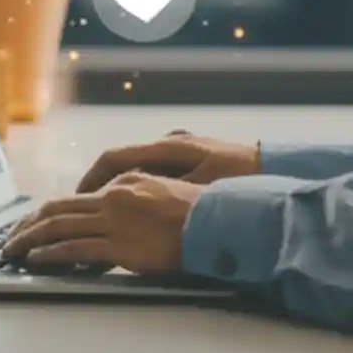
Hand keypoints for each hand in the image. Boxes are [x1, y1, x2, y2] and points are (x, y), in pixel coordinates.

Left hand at [2, 172, 202, 274]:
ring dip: (30, 239)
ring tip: (14, 250)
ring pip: (58, 227)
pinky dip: (50, 253)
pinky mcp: (118, 244)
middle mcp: (114, 196)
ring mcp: (114, 220)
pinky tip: (37, 258)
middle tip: (14, 236)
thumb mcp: (168, 190)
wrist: (217, 222)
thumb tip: (123, 201)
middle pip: (58, 208)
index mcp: (126, 182)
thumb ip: (141, 192)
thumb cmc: (201, 210)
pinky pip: (73, 248)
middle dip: (30, 223)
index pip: (79, 196)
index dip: (53, 210)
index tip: (39, 222)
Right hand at [74, 130, 258, 193]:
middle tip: (86, 208)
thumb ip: (163, 191)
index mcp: (168, 147)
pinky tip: (141, 204)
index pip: (113, 158)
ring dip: (120, 184)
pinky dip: (140, 183)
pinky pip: (155, 168)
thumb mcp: (198, 188)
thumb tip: (129, 200)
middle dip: (101, 184)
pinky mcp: (192, 155)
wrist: (275, 168)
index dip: (90, 179)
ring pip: (138, 165)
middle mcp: (170, 142)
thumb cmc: (240, 180)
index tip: (77, 199)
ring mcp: (181, 147)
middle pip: (122, 161)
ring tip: (108, 210)